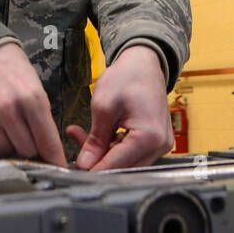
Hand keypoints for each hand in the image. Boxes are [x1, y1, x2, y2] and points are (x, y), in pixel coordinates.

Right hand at [0, 43, 65, 163]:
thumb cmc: (11, 70)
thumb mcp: (36, 87)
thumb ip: (41, 119)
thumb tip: (46, 152)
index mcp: (31, 98)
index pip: (47, 142)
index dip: (55, 158)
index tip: (57, 167)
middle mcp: (7, 109)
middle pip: (26, 151)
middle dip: (30, 147)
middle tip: (26, 135)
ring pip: (4, 152)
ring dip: (8, 145)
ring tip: (6, 126)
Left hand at [66, 45, 172, 170]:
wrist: (144, 64)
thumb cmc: (127, 77)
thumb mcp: (103, 107)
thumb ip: (95, 140)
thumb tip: (85, 165)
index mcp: (149, 136)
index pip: (116, 165)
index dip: (92, 169)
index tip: (73, 168)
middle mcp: (159, 145)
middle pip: (122, 167)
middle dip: (96, 160)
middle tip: (75, 146)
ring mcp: (160, 145)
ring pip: (125, 163)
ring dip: (103, 153)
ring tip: (81, 134)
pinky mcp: (155, 143)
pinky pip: (131, 154)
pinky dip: (112, 147)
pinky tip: (98, 135)